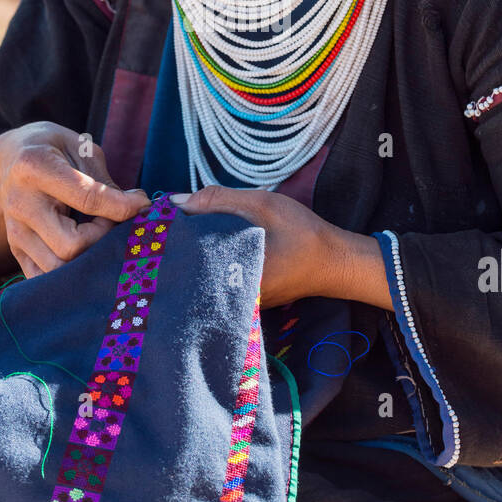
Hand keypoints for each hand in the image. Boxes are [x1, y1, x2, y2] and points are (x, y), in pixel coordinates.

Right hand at [0, 122, 151, 279]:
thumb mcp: (80, 149)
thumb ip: (104, 182)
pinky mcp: (16, 250)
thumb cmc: (53, 149)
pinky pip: (44, 277)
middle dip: (104, 237)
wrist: (9, 160)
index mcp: (35, 167)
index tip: (143, 204)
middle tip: (114, 219)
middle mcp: (20, 204)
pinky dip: (70, 271)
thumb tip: (137, 209)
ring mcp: (15, 232)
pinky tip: (84, 249)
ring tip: (98, 232)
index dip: (122, 207)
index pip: (87, 199)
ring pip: (58, 269)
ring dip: (89, 256)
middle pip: (71, 245)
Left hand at [167, 185, 345, 307]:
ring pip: (203, 272)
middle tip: (180, 222)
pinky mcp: (244, 300)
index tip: (166, 217)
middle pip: (190, 267)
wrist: (334, 262)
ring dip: (198, 251)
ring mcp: (237, 301)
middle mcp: (229, 295)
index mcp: (230, 275)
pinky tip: (215, 244)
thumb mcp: (262, 205)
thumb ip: (219, 200)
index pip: (184, 256)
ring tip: (195, 231)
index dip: (173, 234)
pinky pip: (217, 277)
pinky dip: (214, 260)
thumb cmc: (302, 233)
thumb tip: (177, 200)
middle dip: (183, 243)